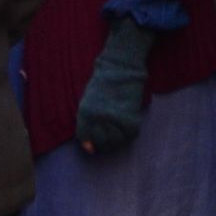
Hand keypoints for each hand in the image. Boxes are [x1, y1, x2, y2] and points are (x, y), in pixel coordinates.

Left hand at [76, 17, 156, 155]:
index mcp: (85, 111)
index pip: (84, 136)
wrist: (121, 69)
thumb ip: (87, 122)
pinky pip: (128, 136)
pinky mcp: (130, 118)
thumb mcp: (88, 101)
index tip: (92, 145)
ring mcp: (115, 118)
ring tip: (116, 131)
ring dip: (115, 140)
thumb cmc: (102, 84)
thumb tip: (89, 146)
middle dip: (102, 142)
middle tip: (107, 136)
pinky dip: (127, 135)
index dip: (88, 143)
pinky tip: (125, 127)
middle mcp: (98, 117)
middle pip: (100, 141)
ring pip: (115, 142)